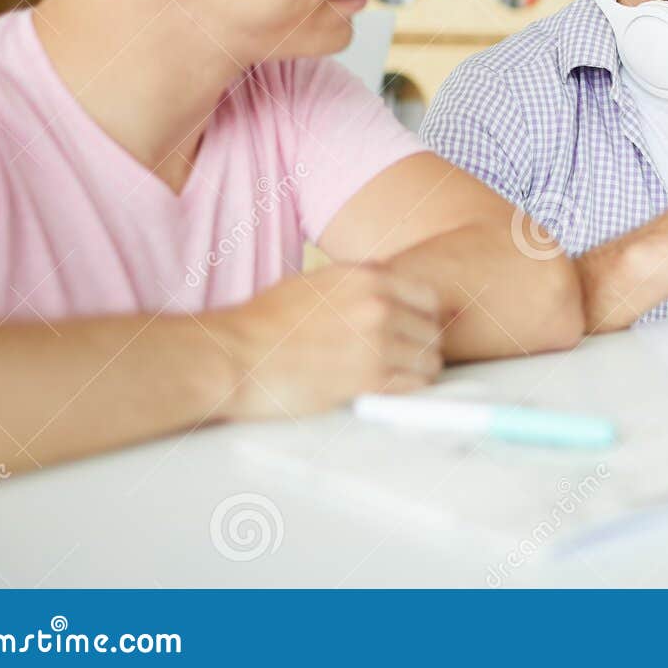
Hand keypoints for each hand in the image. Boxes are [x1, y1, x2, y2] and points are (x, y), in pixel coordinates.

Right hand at [206, 261, 445, 420]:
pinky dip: (408, 391)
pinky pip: (413, 385)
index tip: (413, 330)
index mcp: (366, 276)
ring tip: (397, 377)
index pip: (428, 296)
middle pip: (432, 329)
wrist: (235, 355)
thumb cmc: (265, 324)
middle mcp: (377, 304)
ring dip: (418, 371)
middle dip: (422, 346)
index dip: (424, 316)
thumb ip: (359, 285)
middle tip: (405, 359)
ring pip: (429, 360)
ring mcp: (376, 341)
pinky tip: (388, 391)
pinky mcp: (367, 378)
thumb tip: (390, 293)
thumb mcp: (318, 283)